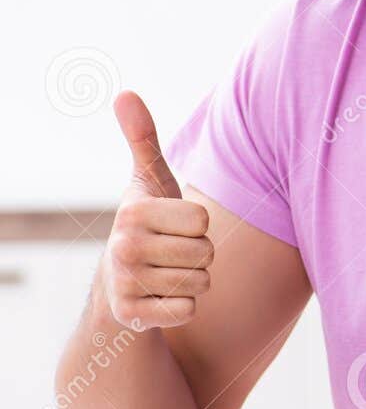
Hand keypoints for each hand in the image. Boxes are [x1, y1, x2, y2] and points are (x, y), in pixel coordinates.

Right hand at [101, 91, 213, 330]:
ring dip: (194, 280)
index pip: (203, 220)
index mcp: (134, 212)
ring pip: (201, 282)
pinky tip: (162, 298)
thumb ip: (142, 138)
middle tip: (172, 252)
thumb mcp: (147, 181)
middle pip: (205, 252)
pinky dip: (183, 306)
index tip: (174, 226)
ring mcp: (126, 283)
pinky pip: (188, 310)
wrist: (118, 284)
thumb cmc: (147, 224)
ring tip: (168, 273)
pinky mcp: (133, 315)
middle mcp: (124, 247)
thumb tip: (124, 94)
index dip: (198, 226)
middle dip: (199, 255)